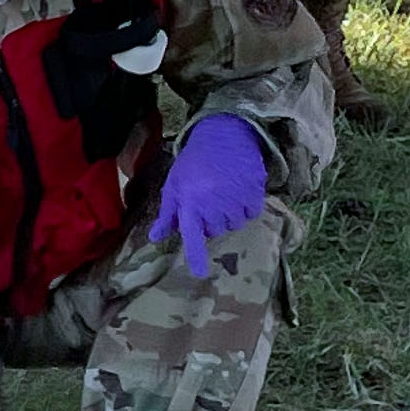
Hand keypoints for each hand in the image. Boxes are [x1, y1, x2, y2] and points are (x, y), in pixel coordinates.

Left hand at [147, 114, 268, 281]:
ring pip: (234, 225)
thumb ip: (168, 214)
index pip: (192, 235)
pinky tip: (238, 190)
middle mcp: (212, 203)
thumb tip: (155, 238)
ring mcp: (235, 199)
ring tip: (223, 192)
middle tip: (208, 199)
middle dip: (211, 221)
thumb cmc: (193, 163)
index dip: (195, 255)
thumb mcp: (174, 185)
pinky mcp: (254, 194)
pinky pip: (252, 214)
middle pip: (215, 231)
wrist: (223, 136)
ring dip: (229, 214)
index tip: (198, 273)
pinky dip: (246, 207)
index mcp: (190, 201)